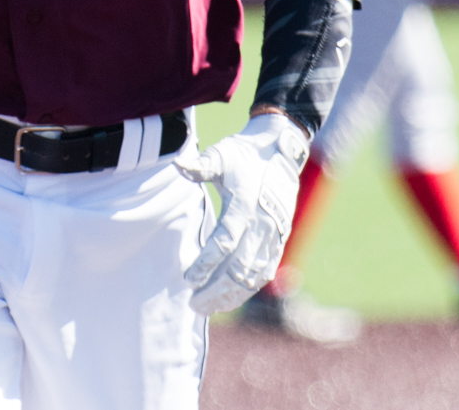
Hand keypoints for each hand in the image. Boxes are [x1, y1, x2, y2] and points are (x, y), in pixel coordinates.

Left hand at [172, 111, 307, 313]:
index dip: (206, 263)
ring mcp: (273, 234)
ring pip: (254, 275)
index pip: (224, 242)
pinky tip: (229, 298)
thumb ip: (201, 165)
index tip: (188, 279)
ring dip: (231, 295)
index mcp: (245, 205)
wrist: (281, 151)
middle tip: (193, 303)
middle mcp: (262, 224)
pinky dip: (248, 289)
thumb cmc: (245, 154)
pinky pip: (265, 271)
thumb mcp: (222, 155)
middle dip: (215, 290)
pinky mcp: (280, 239)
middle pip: (239, 268)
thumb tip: (177, 165)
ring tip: (207, 306)